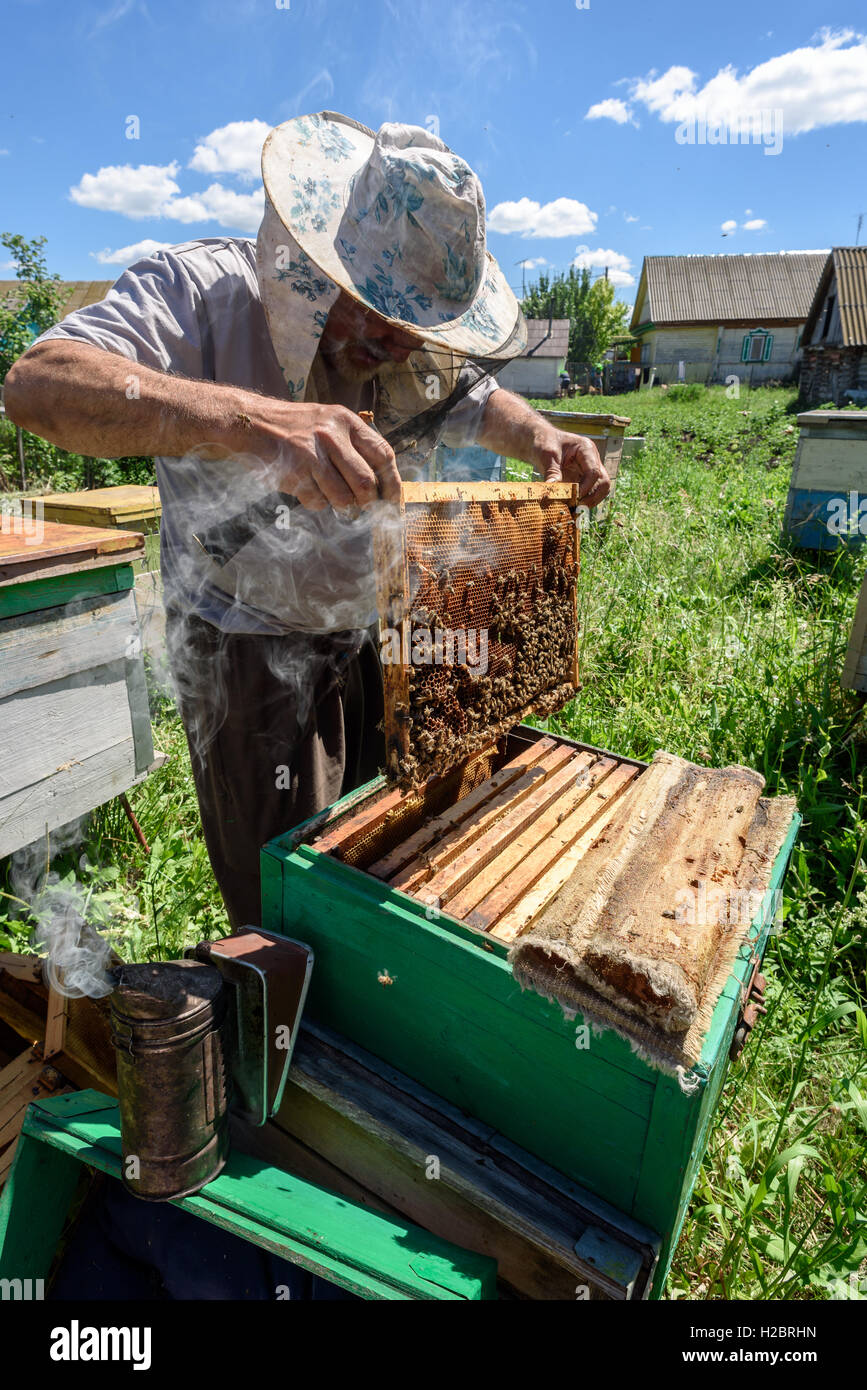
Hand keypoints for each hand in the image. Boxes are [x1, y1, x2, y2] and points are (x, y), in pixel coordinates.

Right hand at [233, 400, 400, 510]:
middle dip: (368, 501)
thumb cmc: (296, 427)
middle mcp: (332, 436)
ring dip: (342, 505)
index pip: (383, 454)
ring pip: (344, 498)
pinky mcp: (295, 473)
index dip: (392, 482)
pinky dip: (317, 502)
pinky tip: (308, 488)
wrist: (253, 422)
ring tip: (331, 494)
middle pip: (366, 482)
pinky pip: (318, 502)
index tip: (393, 499)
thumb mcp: (329, 422)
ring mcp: (312, 455)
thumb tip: (381, 483)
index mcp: (346, 421)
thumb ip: (354, 445)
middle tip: (363, 505)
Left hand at [533, 426, 610, 508]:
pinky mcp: (583, 478)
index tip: (573, 499)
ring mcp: (589, 469)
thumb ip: (552, 473)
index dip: (585, 488)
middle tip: (577, 507)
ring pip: (600, 490)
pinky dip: (583, 501)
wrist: (539, 440)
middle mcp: (592, 459)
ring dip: (590, 501)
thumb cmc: (544, 442)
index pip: (594, 472)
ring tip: (574, 510)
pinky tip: (571, 508)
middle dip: (592, 497)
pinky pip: (590, 492)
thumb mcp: (546, 456)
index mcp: (586, 449)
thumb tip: (550, 494)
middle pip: (604, 482)